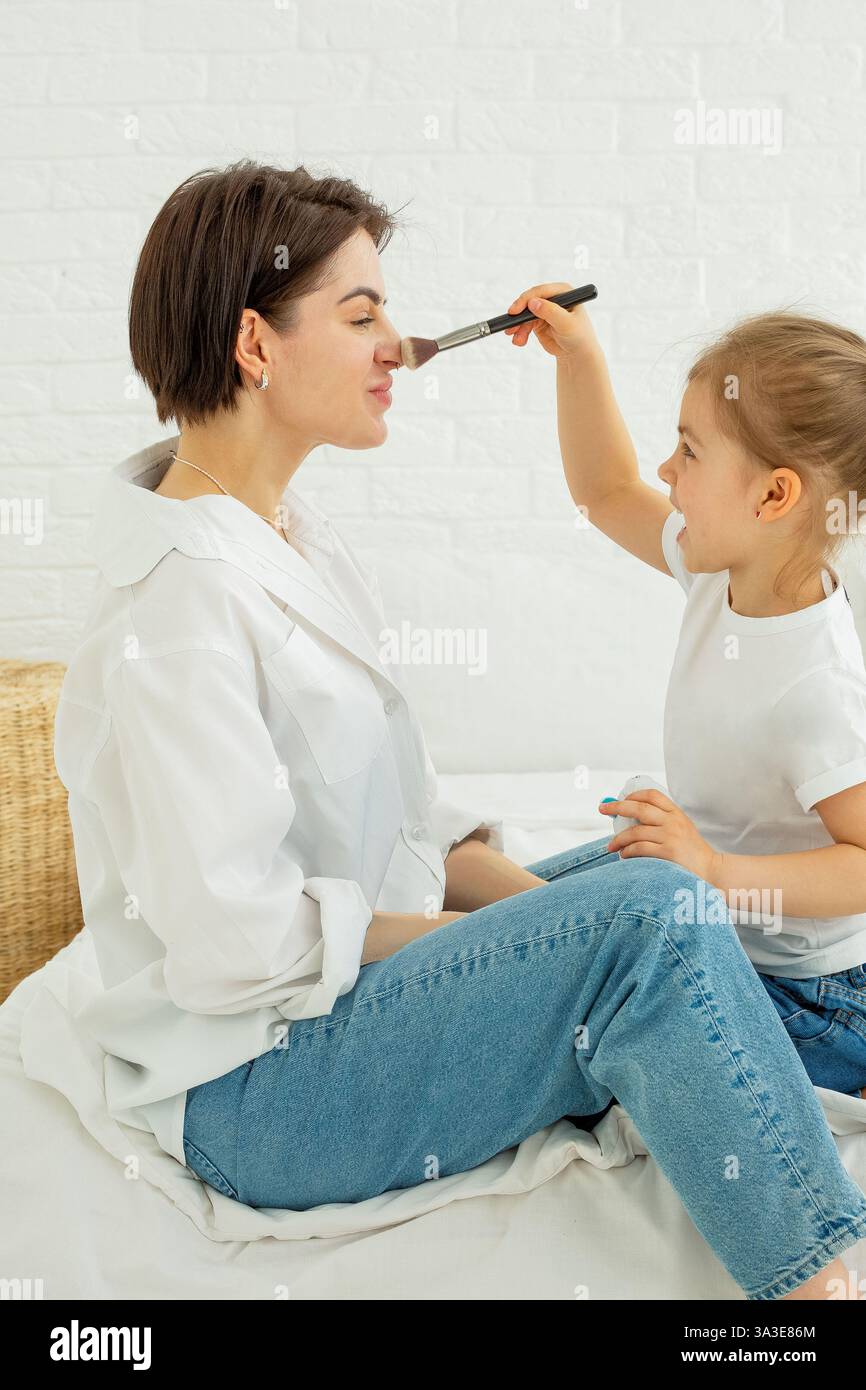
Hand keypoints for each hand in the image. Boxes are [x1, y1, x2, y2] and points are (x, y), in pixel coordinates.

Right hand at [504, 282, 597, 359]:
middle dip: (519, 314)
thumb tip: (533, 302)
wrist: (577, 354)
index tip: (515, 311)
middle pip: (530, 301)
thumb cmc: (578, 336)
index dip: (526, 299)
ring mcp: (544, 309)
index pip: (541, 291)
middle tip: (510, 326)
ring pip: (524, 314)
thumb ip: (551, 312)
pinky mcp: (537, 321)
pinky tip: (519, 341)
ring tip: (517, 340)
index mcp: (563, 292)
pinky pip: (524, 325)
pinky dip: (520, 333)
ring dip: (518, 327)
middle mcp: (552, 298)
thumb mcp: (566, 324)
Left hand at [599, 788, 721, 884]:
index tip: (620, 800)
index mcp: (676, 813)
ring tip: (612, 846)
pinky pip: (639, 848)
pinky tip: (624, 855)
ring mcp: (671, 836)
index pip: (652, 795)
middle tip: (603, 809)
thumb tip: (629, 817)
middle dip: (617, 807)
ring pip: (635, 831)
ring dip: (619, 839)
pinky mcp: (668, 852)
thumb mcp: (682, 829)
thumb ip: (662, 822)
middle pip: (639, 808)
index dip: (633, 795)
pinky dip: (627, 852)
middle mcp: (673, 821)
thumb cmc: (692, 853)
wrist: (712, 871)